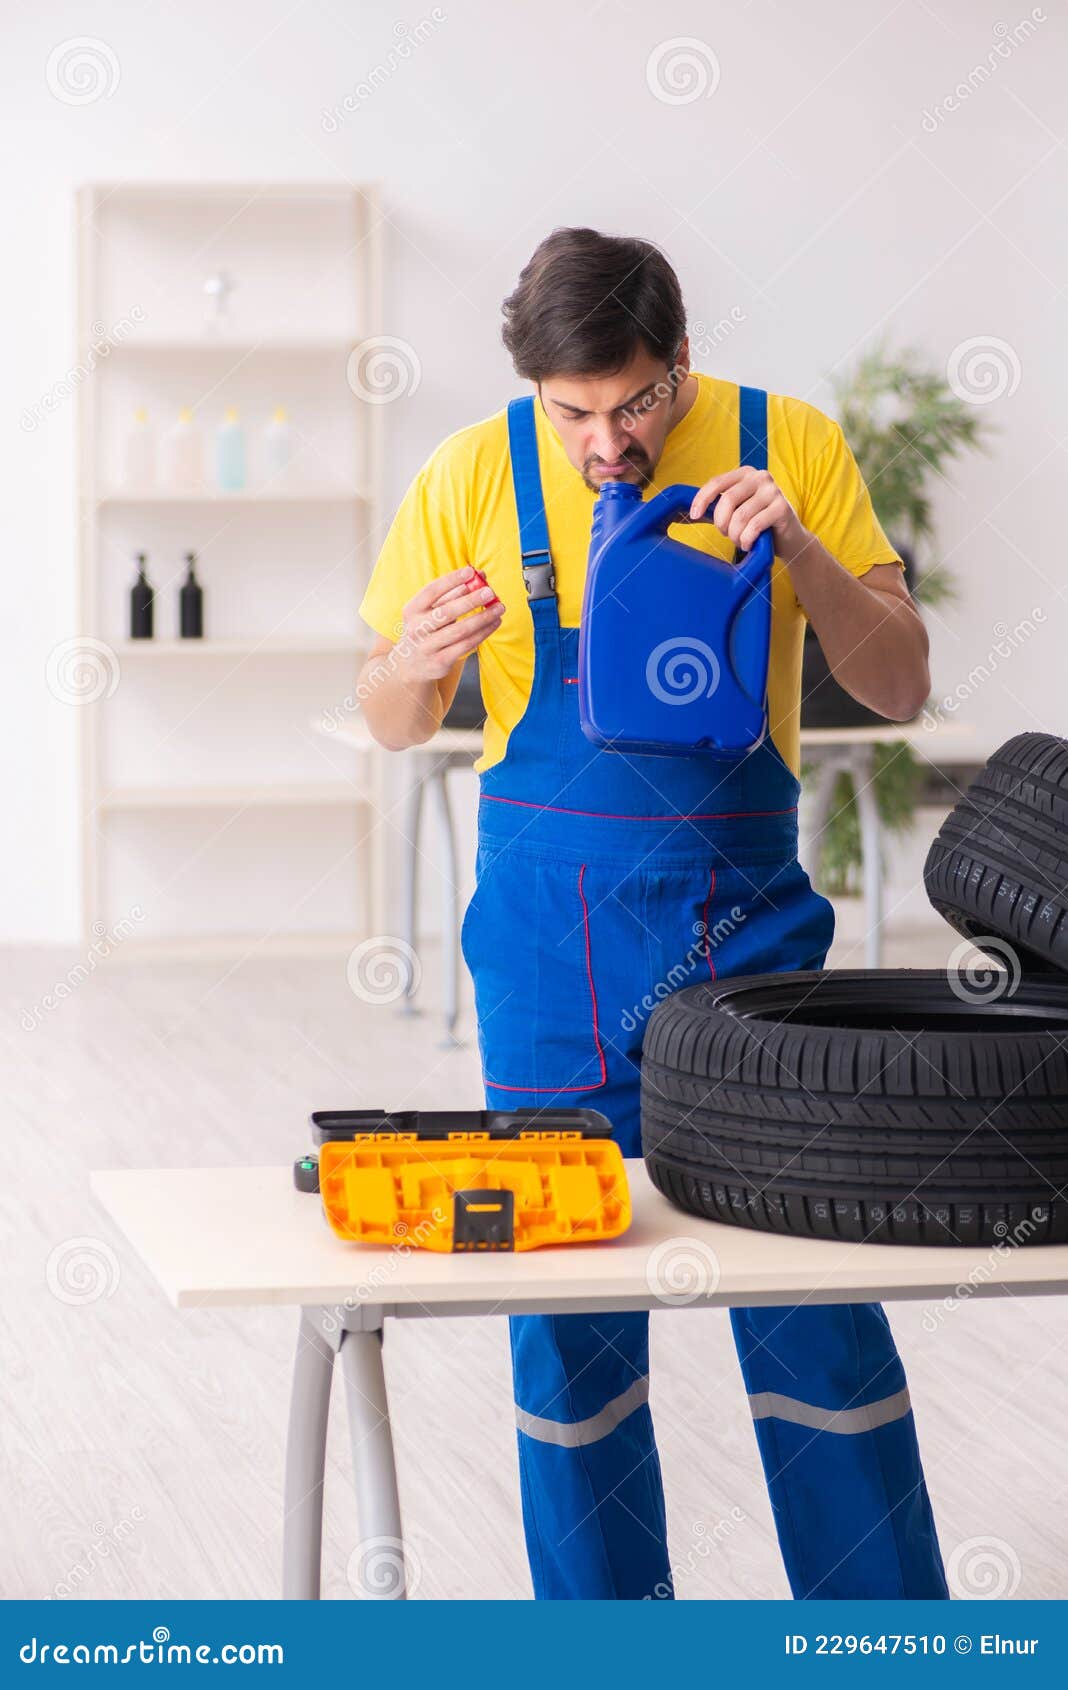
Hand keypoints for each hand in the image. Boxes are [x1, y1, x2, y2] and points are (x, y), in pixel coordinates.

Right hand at [395, 566, 504, 682]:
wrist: (410, 665)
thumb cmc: (426, 630)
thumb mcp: (431, 611)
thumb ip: (453, 593)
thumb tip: (479, 575)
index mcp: (412, 610)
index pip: (431, 591)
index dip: (451, 580)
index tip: (471, 571)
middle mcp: (417, 628)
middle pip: (446, 612)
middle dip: (470, 600)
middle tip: (490, 592)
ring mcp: (428, 647)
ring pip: (460, 630)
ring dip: (483, 618)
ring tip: (499, 608)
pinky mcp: (440, 662)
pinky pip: (466, 645)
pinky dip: (483, 633)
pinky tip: (494, 623)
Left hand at [688, 467, 808, 565]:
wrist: (790, 539)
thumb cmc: (758, 525)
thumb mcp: (737, 510)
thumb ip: (718, 507)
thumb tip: (690, 514)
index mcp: (746, 473)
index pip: (717, 482)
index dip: (702, 499)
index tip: (693, 515)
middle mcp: (760, 477)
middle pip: (727, 500)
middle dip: (721, 523)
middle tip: (726, 534)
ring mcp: (773, 491)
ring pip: (741, 516)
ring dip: (735, 535)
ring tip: (740, 541)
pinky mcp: (783, 508)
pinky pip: (755, 526)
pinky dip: (747, 539)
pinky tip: (749, 544)